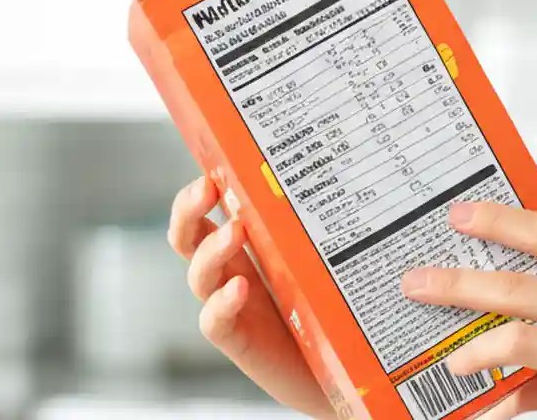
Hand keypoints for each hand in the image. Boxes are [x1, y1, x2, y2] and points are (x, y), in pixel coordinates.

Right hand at [168, 175, 335, 419]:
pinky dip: (222, 303)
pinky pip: (215, 322)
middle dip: (189, 210)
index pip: (207, 214)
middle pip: (188, 238)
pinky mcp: (240, 341)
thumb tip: (348, 170)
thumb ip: (326, 226)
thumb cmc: (334, 306)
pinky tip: (239, 288)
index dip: (199, 192)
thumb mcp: (328, 256)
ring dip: (212, 251)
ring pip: (199, 277)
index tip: (213, 168)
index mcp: (248, 250)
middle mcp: (233, 273)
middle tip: (208, 188)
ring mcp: (232, 307)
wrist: (343, 368)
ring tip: (236, 231)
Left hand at [400, 203, 536, 419]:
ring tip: (427, 317)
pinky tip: (461, 372)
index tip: (465, 213)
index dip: (505, 219)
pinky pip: (521, 354)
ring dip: (462, 306)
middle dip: (462, 270)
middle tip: (418, 274)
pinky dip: (484, 361)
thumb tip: (503, 371)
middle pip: (521, 267)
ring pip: (514, 305)